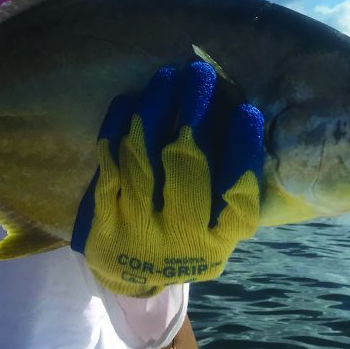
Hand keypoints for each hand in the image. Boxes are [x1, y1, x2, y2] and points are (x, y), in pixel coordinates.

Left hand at [70, 60, 262, 296]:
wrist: (128, 273)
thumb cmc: (184, 232)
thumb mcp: (215, 225)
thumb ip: (231, 186)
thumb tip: (249, 117)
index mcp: (216, 244)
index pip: (238, 196)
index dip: (243, 151)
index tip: (246, 110)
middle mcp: (178, 242)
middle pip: (188, 168)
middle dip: (195, 114)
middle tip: (200, 74)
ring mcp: (135, 232)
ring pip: (143, 159)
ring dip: (156, 109)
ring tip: (167, 77)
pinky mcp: (99, 221)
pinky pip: (108, 165)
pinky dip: (117, 129)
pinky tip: (129, 100)